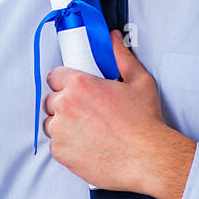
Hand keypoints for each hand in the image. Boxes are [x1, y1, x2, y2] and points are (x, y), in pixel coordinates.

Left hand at [43, 29, 172, 194]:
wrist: (147, 158)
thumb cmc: (143, 124)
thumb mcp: (139, 81)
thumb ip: (122, 56)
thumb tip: (114, 40)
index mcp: (79, 85)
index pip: (54, 76)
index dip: (65, 82)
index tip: (74, 89)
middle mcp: (65, 106)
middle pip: (51, 99)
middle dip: (65, 103)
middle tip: (86, 110)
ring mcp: (60, 131)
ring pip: (51, 123)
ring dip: (63, 124)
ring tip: (87, 128)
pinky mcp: (61, 153)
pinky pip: (56, 144)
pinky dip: (67, 144)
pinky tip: (87, 143)